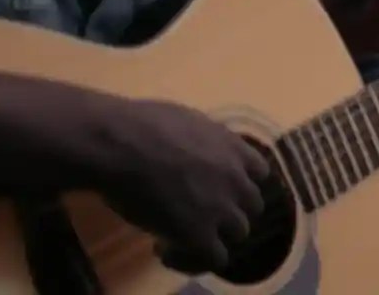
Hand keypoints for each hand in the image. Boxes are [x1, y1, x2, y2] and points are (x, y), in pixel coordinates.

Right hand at [91, 99, 270, 274]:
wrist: (119, 146)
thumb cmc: (143, 124)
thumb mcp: (190, 120)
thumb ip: (208, 141)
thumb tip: (205, 148)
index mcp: (235, 149)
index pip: (259, 172)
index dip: (241, 181)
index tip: (222, 186)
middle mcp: (236, 179)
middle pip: (252, 204)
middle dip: (231, 208)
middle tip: (202, 212)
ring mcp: (221, 209)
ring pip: (239, 232)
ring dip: (216, 234)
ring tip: (183, 233)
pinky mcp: (199, 236)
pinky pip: (217, 258)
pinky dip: (195, 257)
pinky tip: (165, 247)